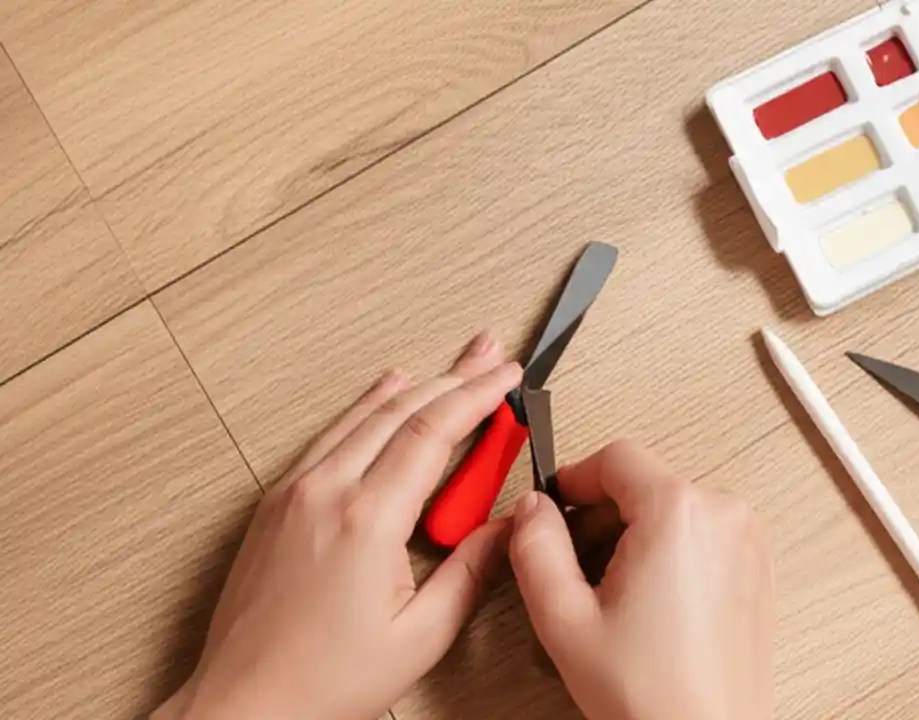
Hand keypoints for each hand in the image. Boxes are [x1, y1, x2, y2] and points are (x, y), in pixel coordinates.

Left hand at [153, 333, 521, 719]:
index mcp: (366, 520)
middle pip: (401, 411)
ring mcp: (294, 493)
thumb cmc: (322, 681)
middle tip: (491, 354)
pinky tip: (384, 395)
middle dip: (455, 377)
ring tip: (450, 366)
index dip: (478, 397)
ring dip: (413, 386)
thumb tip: (508, 527)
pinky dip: (366, 409)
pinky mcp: (276, 504)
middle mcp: (325, 493)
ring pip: (362, 416)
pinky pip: (330, 437)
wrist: (244, 705)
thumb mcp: (420, 636)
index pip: (434, 433)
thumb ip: (472, 572)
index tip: (508, 378)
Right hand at [508, 441, 773, 719]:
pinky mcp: (756, 567)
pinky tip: (645, 603)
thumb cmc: (652, 695)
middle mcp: (724, 513)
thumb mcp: (564, 618)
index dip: (575, 478)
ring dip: (632, 535)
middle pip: (645, 482)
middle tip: (571, 565)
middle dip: (601, 515)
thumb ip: (535, 548)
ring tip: (607, 595)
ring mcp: (747, 540)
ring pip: (672, 508)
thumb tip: (531, 510)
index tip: (552, 506)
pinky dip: (667, 552)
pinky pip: (701, 534)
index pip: (617, 457)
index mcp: (679, 511)